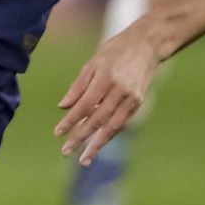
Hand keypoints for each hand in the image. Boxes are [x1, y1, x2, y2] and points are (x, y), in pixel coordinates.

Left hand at [53, 26, 162, 165]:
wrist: (147, 45)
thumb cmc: (114, 52)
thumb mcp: (92, 63)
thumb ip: (78, 86)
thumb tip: (63, 107)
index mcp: (105, 78)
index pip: (85, 105)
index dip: (71, 121)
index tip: (57, 133)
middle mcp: (120, 90)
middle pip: (98, 119)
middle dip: (81, 137)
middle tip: (66, 152)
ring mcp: (132, 98)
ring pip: (112, 126)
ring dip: (97, 144)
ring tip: (84, 159)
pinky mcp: (139, 102)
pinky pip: (122, 122)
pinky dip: (110, 134)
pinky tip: (98, 144)